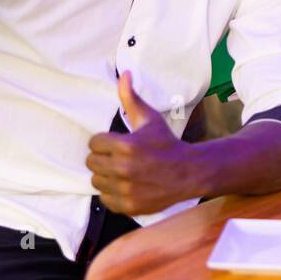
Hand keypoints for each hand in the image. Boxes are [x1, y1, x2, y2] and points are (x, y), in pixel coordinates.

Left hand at [86, 72, 197, 215]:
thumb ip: (131, 98)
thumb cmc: (166, 143)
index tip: (118, 143)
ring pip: (97, 181)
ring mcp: (125, 189)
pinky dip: (113, 192)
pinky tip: (127, 184)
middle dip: (104, 157)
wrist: (188, 172)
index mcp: (125, 146)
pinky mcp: (128, 205)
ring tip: (123, 170)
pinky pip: (105, 198)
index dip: (105, 141)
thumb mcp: (149, 119)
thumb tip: (123, 74)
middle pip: (92, 162)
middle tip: (120, 157)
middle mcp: (123, 169)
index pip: (94, 143)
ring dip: (106, 175)